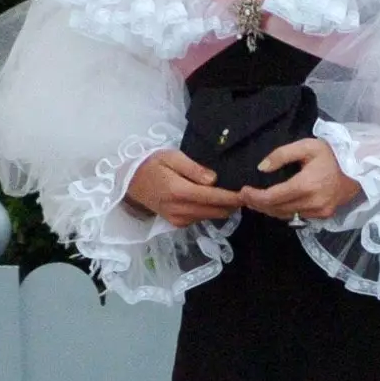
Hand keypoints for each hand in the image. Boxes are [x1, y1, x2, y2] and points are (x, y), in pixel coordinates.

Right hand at [124, 149, 242, 226]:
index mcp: (179, 191)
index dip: (234, 197)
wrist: (129, 183)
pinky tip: (214, 200)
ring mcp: (179, 220)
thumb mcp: (171, 157)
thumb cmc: (151, 164)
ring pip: (211, 216)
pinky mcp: (177, 224)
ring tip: (232, 194)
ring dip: (223, 208)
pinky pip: (201, 218)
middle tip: (246, 192)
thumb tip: (214, 179)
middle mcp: (180, 210)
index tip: (250, 193)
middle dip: (233, 204)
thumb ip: (193, 168)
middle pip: (217, 211)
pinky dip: (210, 210)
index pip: (214, 197)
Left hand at [240, 138, 361, 221]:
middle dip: (258, 204)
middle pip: (277, 209)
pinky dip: (283, 211)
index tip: (243, 192)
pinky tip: (276, 204)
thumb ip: (281, 155)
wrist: (358, 169)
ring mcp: (318, 212)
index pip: (273, 197)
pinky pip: (296, 217)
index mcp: (307, 184)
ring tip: (256, 201)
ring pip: (285, 215)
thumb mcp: (306, 146)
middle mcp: (312, 202)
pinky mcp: (323, 216)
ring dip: (269, 210)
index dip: (255, 197)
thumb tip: (261, 168)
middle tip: (245, 197)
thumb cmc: (331, 155)